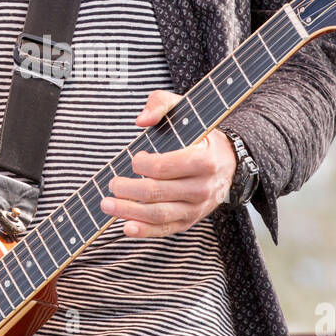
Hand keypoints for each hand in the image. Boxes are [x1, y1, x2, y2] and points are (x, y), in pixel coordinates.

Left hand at [100, 89, 236, 238]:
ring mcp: (197, 207)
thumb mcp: (186, 111)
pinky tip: (126, 227)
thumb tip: (141, 120)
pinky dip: (145, 231)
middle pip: (157, 192)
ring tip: (107, 205)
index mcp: (204, 160)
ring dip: (128, 211)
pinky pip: (165, 229)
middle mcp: (202, 187)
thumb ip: (161, 105)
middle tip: (112, 183)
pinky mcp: (190, 220)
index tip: (134, 158)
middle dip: (127, 189)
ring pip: (158, 214)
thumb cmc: (200, 135)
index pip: (164, 166)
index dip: (141, 164)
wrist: (228, 162)